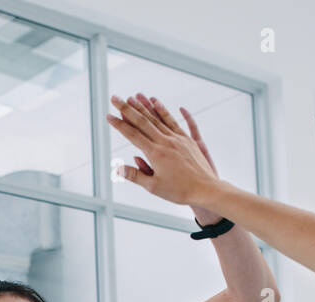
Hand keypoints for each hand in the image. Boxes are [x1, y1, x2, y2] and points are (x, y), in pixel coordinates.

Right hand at [108, 92, 221, 209]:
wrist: (206, 189)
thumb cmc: (180, 191)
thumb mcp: (154, 187)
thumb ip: (135, 175)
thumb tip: (117, 168)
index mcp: (155, 153)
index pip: (132, 135)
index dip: (119, 124)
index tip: (109, 116)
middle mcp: (166, 142)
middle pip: (143, 121)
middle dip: (127, 108)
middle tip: (115, 98)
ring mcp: (178, 138)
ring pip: (158, 118)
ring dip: (144, 105)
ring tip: (133, 96)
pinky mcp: (188, 139)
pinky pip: (174, 121)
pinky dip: (164, 110)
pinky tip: (157, 101)